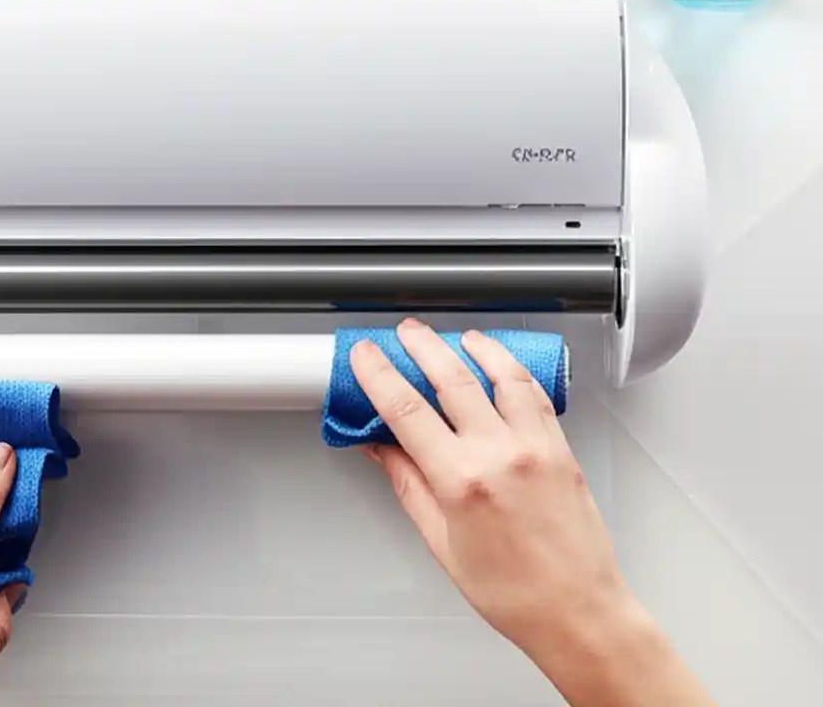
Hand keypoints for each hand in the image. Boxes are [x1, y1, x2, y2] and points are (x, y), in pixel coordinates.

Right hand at [350, 319, 711, 706]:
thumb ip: (409, 485)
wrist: (578, 612)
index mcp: (462, 482)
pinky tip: (500, 363)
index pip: (406, 410)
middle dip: (421, 347)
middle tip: (403, 333)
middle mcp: (501, 455)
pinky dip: (512, 369)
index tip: (365, 356)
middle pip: (450, 378)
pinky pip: (534, 394)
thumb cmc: (514, 593)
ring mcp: (536, 447)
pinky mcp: (561, 448)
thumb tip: (382, 450)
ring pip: (499, 374)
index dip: (379, 375)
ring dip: (471, 347)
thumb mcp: (441, 542)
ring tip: (452, 336)